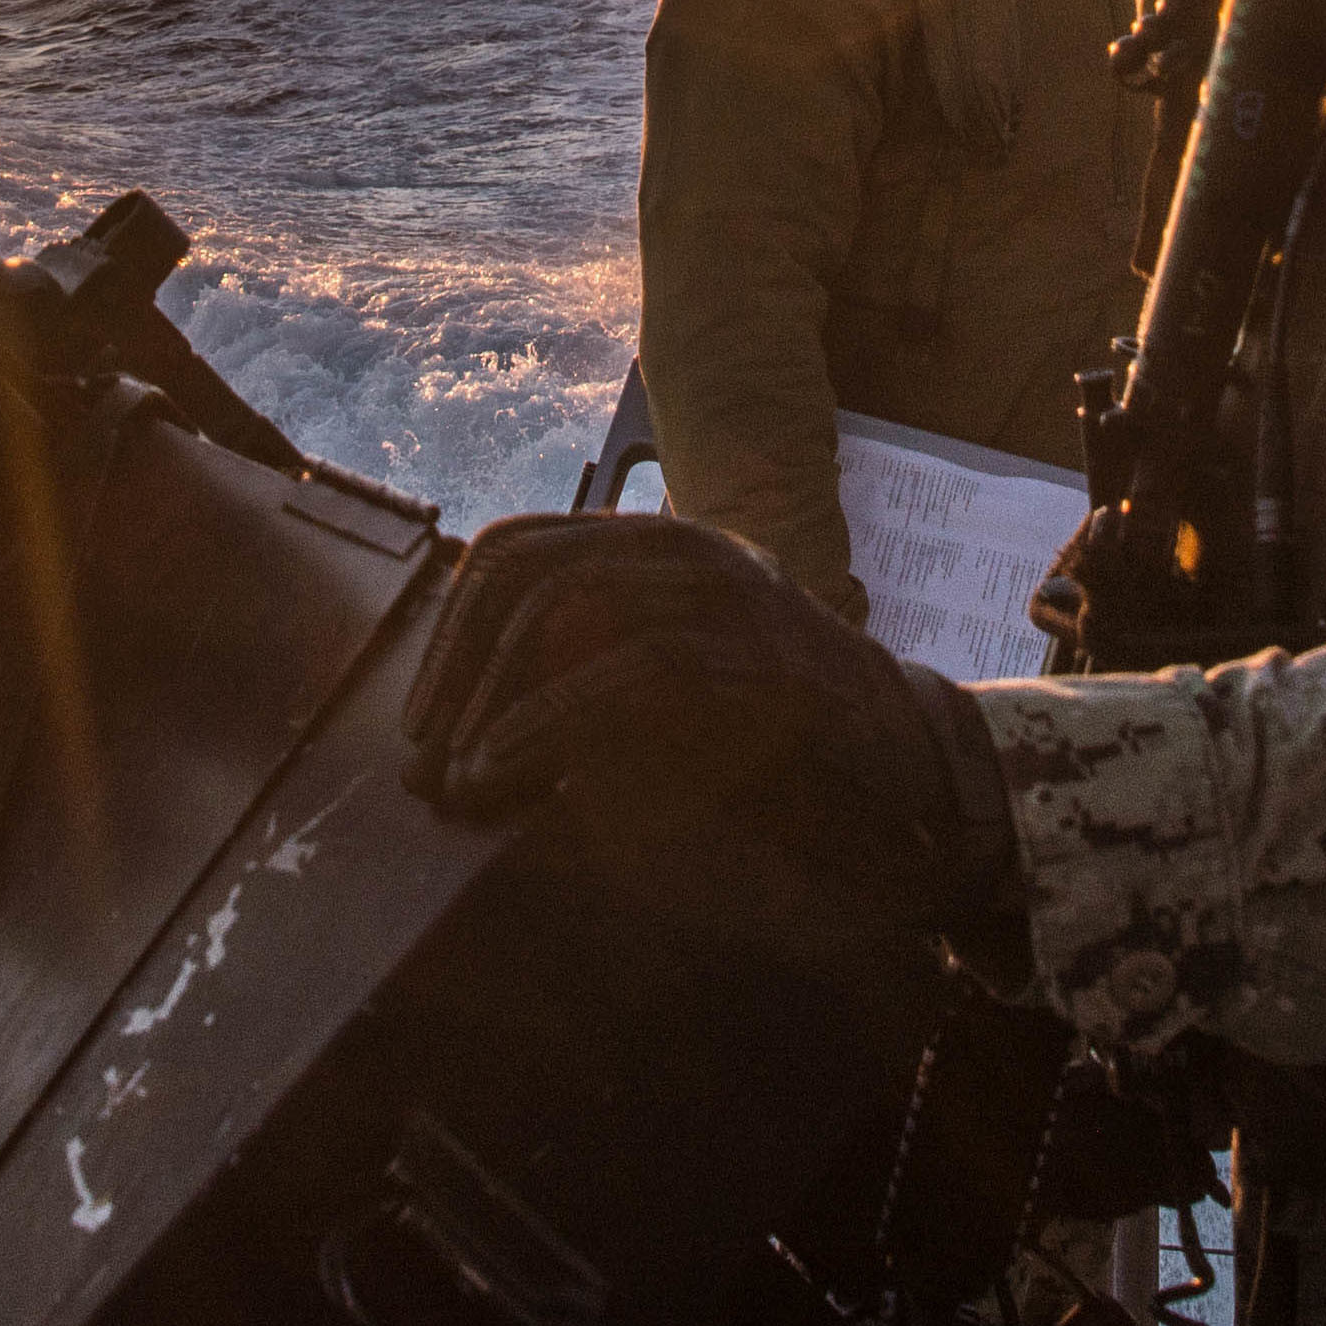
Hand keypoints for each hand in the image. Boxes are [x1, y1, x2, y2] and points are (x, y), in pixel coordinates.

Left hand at [402, 512, 1022, 941]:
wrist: (905, 768)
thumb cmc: (773, 738)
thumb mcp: (667, 686)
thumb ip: (588, 670)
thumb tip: (460, 711)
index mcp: (659, 547)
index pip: (517, 547)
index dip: (451, 629)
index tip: (420, 717)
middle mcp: (691, 551)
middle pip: (526, 571)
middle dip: (455, 668)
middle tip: (422, 756)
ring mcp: (731, 597)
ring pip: (568, 609)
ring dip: (492, 701)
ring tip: (459, 778)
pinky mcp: (760, 660)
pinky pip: (629, 673)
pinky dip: (550, 723)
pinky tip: (509, 771)